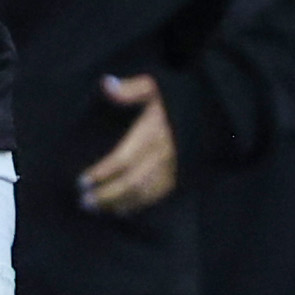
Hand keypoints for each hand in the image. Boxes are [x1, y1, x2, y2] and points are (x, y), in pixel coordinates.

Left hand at [78, 75, 178, 214]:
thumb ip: (131, 88)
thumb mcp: (156, 85)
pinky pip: (159, 195)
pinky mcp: (183, 175)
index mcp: (154, 132)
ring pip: (145, 192)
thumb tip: (106, 84)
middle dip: (107, 194)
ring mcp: (175, 167)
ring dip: (119, 203)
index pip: (124, 158)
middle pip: (132, 181)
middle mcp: (165, 153)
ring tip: (97, 209)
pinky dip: (139, 204)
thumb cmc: (178, 97)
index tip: (82, 181)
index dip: (102, 172)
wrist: (212, 111)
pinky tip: (122, 210)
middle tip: (84, 202)